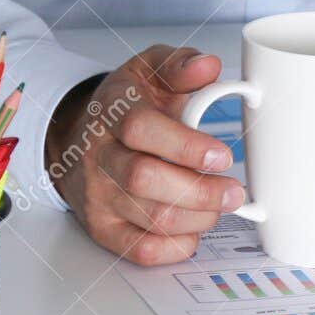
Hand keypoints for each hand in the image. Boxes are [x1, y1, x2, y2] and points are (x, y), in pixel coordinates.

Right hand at [46, 44, 242, 264]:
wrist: (80, 138)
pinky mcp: (103, 228)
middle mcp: (98, 156)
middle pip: (144, 179)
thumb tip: (207, 66)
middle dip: (200, 190)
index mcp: (112, 112)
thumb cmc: (126, 106)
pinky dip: (178, 245)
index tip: (222, 156)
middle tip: (234, 192)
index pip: (140, 129)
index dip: (186, 146)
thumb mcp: (150, 71)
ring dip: (198, 217)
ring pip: (150, 218)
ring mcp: (98, 195)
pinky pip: (142, 249)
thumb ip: (181, 65)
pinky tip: (195, 226)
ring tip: (220, 204)